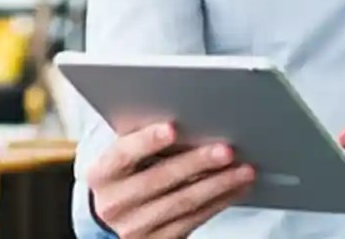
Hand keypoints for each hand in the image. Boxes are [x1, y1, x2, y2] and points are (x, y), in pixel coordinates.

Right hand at [87, 123, 254, 238]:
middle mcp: (115, 203)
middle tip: (225, 149)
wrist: (115, 215)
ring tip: (243, 169)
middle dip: (196, 163)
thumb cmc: (125, 175)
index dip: (147, 141)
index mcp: (102, 174)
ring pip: (183, 203)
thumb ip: (141, 140)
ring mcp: (136, 226)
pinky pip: (195, 219)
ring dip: (218, 185)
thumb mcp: (122, 158)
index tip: (172, 128)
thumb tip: (185, 117)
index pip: (123, 154)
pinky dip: (220, 202)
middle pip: (160, 180)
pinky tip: (236, 187)